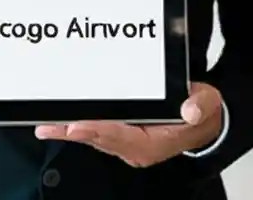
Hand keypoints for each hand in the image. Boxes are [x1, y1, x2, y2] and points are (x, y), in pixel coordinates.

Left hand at [34, 83, 223, 167]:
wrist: (203, 123)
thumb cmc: (200, 112)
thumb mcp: (207, 104)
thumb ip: (200, 105)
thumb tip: (190, 109)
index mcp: (153, 143)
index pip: (121, 136)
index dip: (98, 130)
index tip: (76, 126)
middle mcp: (135, 148)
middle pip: (100, 138)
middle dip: (73, 132)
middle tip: (50, 126)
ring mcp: (126, 144)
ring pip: (94, 137)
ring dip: (69, 131)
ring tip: (45, 126)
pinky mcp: (120, 137)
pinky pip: (96, 133)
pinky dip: (77, 128)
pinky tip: (59, 123)